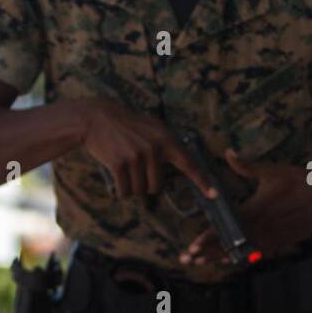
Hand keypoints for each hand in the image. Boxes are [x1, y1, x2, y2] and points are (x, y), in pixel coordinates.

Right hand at [75, 98, 215, 199]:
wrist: (97, 118)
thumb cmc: (127, 125)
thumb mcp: (153, 128)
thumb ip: (168, 144)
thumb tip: (184, 163)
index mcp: (166, 139)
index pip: (188, 163)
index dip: (202, 181)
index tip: (214, 194)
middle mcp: (154, 149)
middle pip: (157, 186)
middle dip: (146, 184)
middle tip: (136, 169)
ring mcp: (137, 157)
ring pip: (140, 190)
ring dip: (132, 187)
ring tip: (125, 168)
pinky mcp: (119, 164)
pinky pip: (125, 191)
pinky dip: (121, 191)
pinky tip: (116, 176)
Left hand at [180, 155, 311, 264]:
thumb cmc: (298, 182)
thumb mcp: (271, 171)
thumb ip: (246, 166)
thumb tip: (227, 153)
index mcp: (253, 211)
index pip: (224, 229)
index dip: (206, 239)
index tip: (191, 247)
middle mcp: (259, 229)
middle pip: (227, 245)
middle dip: (206, 253)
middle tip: (188, 260)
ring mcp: (270, 239)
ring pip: (240, 253)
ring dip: (221, 257)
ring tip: (205, 263)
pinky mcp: (280, 243)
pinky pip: (257, 253)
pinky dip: (242, 257)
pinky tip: (233, 260)